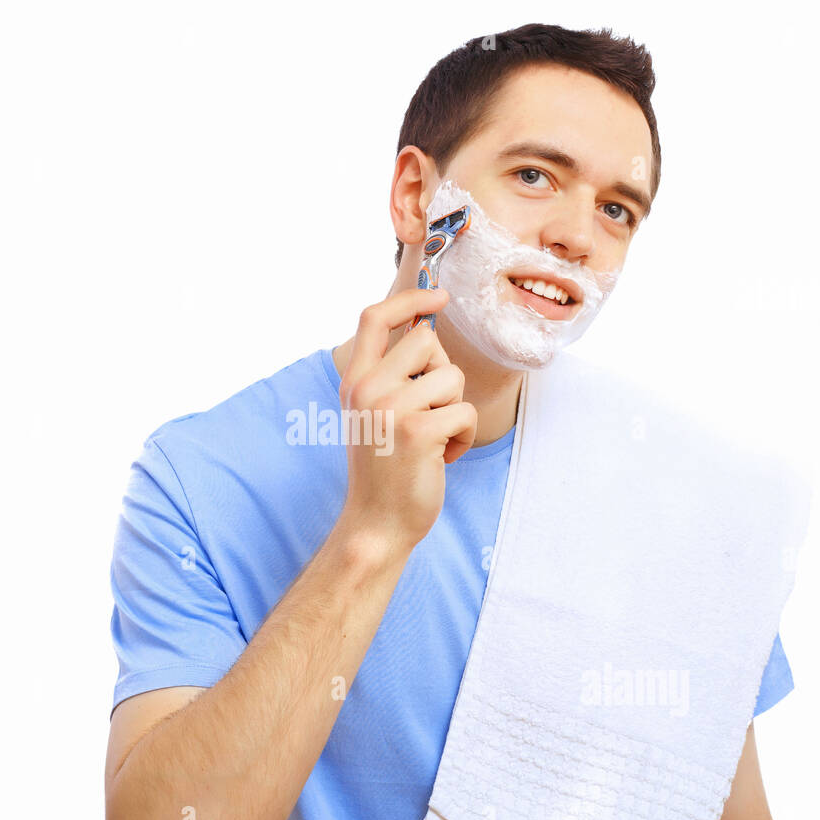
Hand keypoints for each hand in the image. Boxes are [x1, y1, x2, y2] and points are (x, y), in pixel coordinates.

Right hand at [335, 287, 477, 555]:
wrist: (376, 524)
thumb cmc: (384, 469)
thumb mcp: (373, 413)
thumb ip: (389, 374)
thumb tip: (426, 328)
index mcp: (354, 380)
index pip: (375, 317)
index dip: (410, 299)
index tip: (438, 296)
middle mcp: (367, 389)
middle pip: (426, 341)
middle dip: (443, 373)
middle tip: (430, 411)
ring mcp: (391, 409)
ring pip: (453, 378)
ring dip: (455, 410)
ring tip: (434, 439)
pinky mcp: (418, 432)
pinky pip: (464, 412)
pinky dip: (463, 438)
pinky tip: (442, 458)